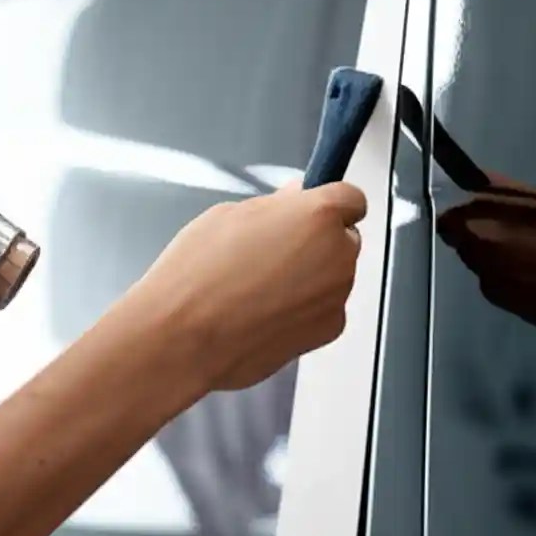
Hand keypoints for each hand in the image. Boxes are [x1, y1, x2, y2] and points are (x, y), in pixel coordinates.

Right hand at [120, 181, 365, 392]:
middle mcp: (339, 254)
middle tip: (272, 252)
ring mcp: (337, 296)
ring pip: (333, 277)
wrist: (184, 336)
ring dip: (310, 278)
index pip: (351, 199)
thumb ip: (275, 207)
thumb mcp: (229, 216)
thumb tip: (294, 200)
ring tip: (259, 289)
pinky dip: (303, 311)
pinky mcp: (329, 331)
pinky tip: (264, 314)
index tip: (308, 211)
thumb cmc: (198, 272)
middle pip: (343, 240)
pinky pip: (323, 311)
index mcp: (318, 215)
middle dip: (317, 243)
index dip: (327, 204)